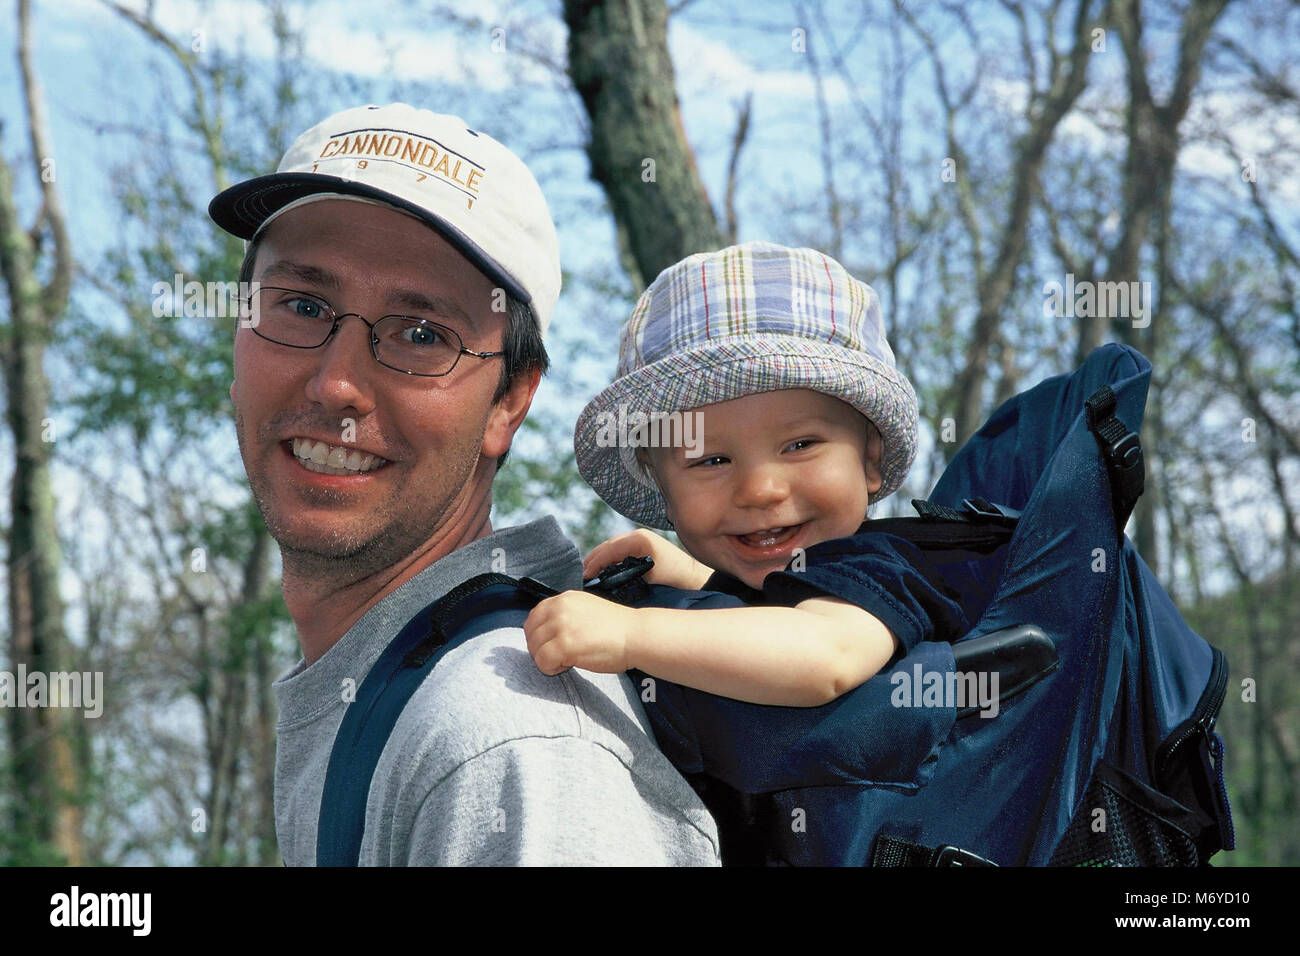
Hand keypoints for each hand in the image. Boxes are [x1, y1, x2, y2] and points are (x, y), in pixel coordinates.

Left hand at [524, 590, 640, 675]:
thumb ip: (565, 615)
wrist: (637, 636)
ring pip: (534, 648)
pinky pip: (542, 662)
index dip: (539, 634)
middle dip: (540, 648)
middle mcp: (559, 608)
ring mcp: (561, 625)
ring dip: (546, 659)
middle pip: (530, 633)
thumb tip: (544, 631)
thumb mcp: (586, 610)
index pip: (534, 616)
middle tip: (559, 656)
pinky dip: (551, 669)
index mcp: (564, 598)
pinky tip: (568, 665)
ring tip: (566, 660)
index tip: (552, 644)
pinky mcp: (564, 644)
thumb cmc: (616, 629)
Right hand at [583, 529, 713, 589]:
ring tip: (587, 575)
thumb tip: (603, 580)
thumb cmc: (675, 579)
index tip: (584, 576)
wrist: (694, 579)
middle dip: (592, 561)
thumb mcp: (648, 577)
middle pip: (606, 546)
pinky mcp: (640, 546)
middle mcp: (637, 536)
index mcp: (639, 540)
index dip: (594, 563)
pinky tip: (601, 571)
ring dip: (599, 560)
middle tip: (581, 576)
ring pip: (611, 548)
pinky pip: (618, 551)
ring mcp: (638, 539)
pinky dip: (608, 559)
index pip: (608, 550)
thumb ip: (624, 575)